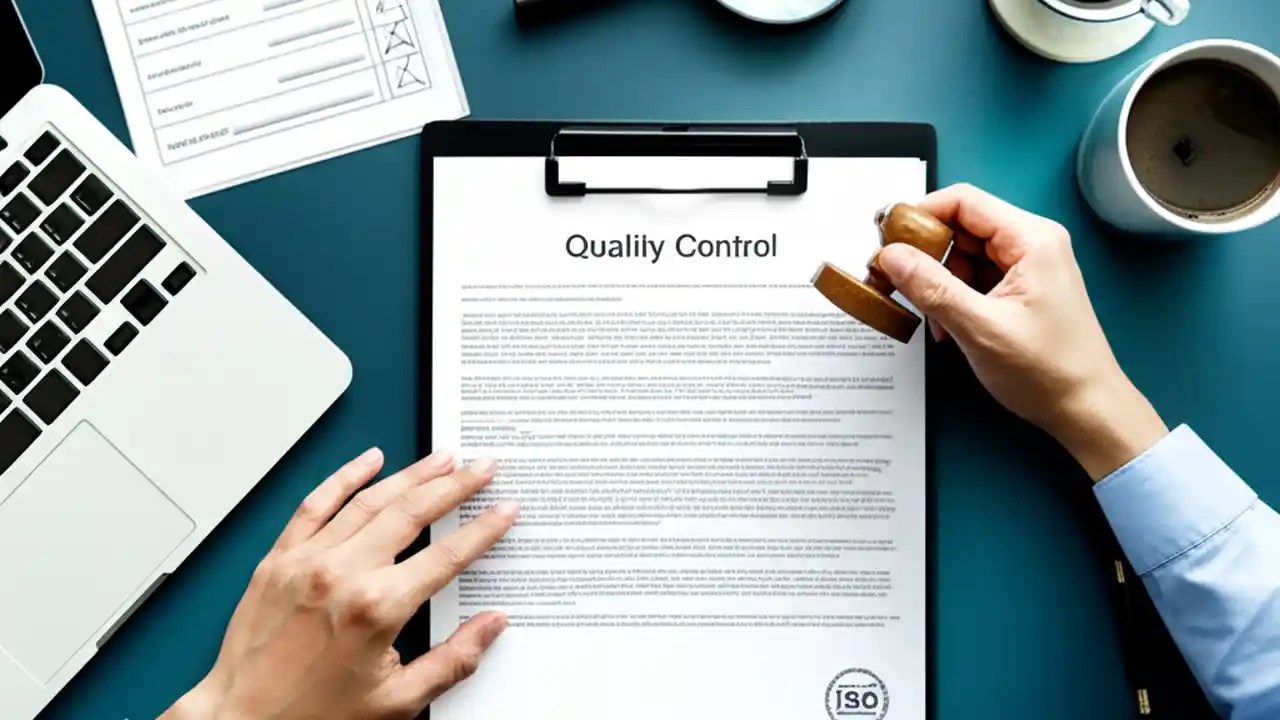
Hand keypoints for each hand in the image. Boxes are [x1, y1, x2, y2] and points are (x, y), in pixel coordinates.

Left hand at [162, 449, 518, 718]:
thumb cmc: (313, 716)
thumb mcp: (398, 701)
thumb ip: (453, 660)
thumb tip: (492, 625)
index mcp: (378, 608)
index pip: (448, 555)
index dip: (484, 529)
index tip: (504, 510)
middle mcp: (343, 574)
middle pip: (413, 512)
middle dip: (455, 485)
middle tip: (482, 468)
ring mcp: (307, 561)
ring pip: (369, 500)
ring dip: (411, 474)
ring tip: (441, 458)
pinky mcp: (278, 559)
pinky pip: (314, 504)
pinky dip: (344, 477)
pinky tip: (368, 460)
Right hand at [875, 184, 1167, 479]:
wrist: (1085, 409)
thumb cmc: (1048, 371)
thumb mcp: (979, 328)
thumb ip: (931, 287)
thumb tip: (892, 256)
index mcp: (1032, 240)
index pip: (963, 201)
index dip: (920, 215)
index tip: (889, 239)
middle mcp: (1033, 243)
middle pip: (962, 225)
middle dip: (926, 253)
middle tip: (898, 279)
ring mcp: (1029, 265)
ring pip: (965, 253)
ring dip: (939, 280)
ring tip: (932, 315)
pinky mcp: (1023, 287)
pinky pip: (976, 276)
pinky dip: (955, 295)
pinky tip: (949, 324)